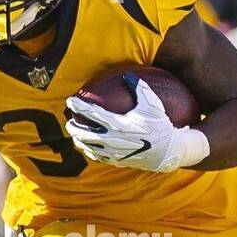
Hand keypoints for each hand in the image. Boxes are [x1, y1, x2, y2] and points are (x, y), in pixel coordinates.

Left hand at [65, 75, 208, 172]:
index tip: (70, 101)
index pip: (92, 114)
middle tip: (69, 122)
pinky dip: (90, 152)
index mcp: (118, 124)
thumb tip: (128, 76)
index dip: (79, 106)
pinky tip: (88, 149)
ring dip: (80, 141)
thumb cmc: (159, 125)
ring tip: (75, 136)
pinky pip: (98, 158)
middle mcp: (113, 140)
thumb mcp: (152, 104)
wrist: (167, 152)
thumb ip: (139, 88)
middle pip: (85, 134)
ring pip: (89, 148)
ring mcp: (114, 152)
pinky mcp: (118, 161)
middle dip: (74, 128)